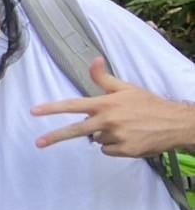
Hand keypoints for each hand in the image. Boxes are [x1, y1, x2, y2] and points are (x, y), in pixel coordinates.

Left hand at [33, 58, 194, 157]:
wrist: (174, 123)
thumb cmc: (148, 103)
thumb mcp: (125, 88)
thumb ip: (104, 78)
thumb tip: (94, 59)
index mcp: (105, 104)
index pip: (73, 105)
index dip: (52, 108)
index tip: (34, 111)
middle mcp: (107, 121)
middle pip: (75, 130)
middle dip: (55, 137)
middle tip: (38, 143)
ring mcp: (115, 137)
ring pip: (96, 138)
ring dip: (103, 134)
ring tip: (122, 127)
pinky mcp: (124, 150)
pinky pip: (107, 150)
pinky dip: (113, 145)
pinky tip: (127, 137)